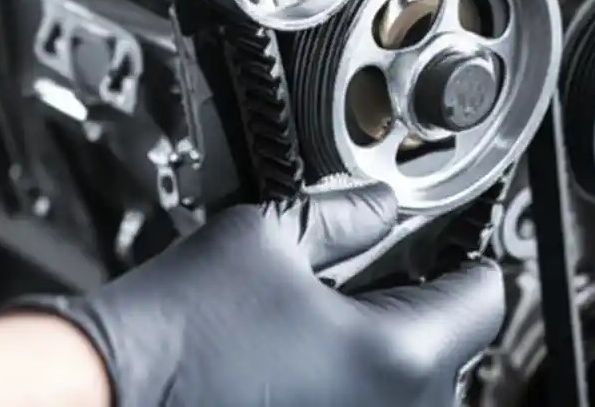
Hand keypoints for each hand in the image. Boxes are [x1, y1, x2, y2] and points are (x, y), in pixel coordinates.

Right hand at [16, 184, 505, 406]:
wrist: (111, 395)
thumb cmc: (179, 332)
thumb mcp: (270, 236)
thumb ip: (348, 215)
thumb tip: (380, 207)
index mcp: (400, 357)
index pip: (483, 299)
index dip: (467, 258)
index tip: (449, 244)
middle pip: (451, 347)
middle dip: (417, 303)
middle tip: (367, 272)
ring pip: (410, 386)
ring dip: (384, 348)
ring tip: (321, 317)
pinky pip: (367, 405)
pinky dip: (351, 383)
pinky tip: (299, 357)